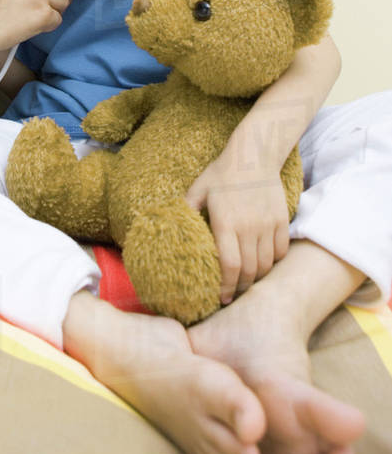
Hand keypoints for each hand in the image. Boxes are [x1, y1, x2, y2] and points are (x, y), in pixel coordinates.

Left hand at [186, 157, 290, 304]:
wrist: (254, 155)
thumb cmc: (222, 173)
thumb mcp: (199, 189)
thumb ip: (186, 209)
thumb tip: (170, 226)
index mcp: (226, 222)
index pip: (230, 266)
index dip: (226, 287)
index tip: (222, 297)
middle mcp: (248, 227)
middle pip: (249, 271)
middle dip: (241, 288)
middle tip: (233, 295)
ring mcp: (267, 224)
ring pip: (266, 264)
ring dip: (256, 277)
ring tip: (247, 282)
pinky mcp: (281, 220)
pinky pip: (281, 251)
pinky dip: (273, 262)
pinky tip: (263, 263)